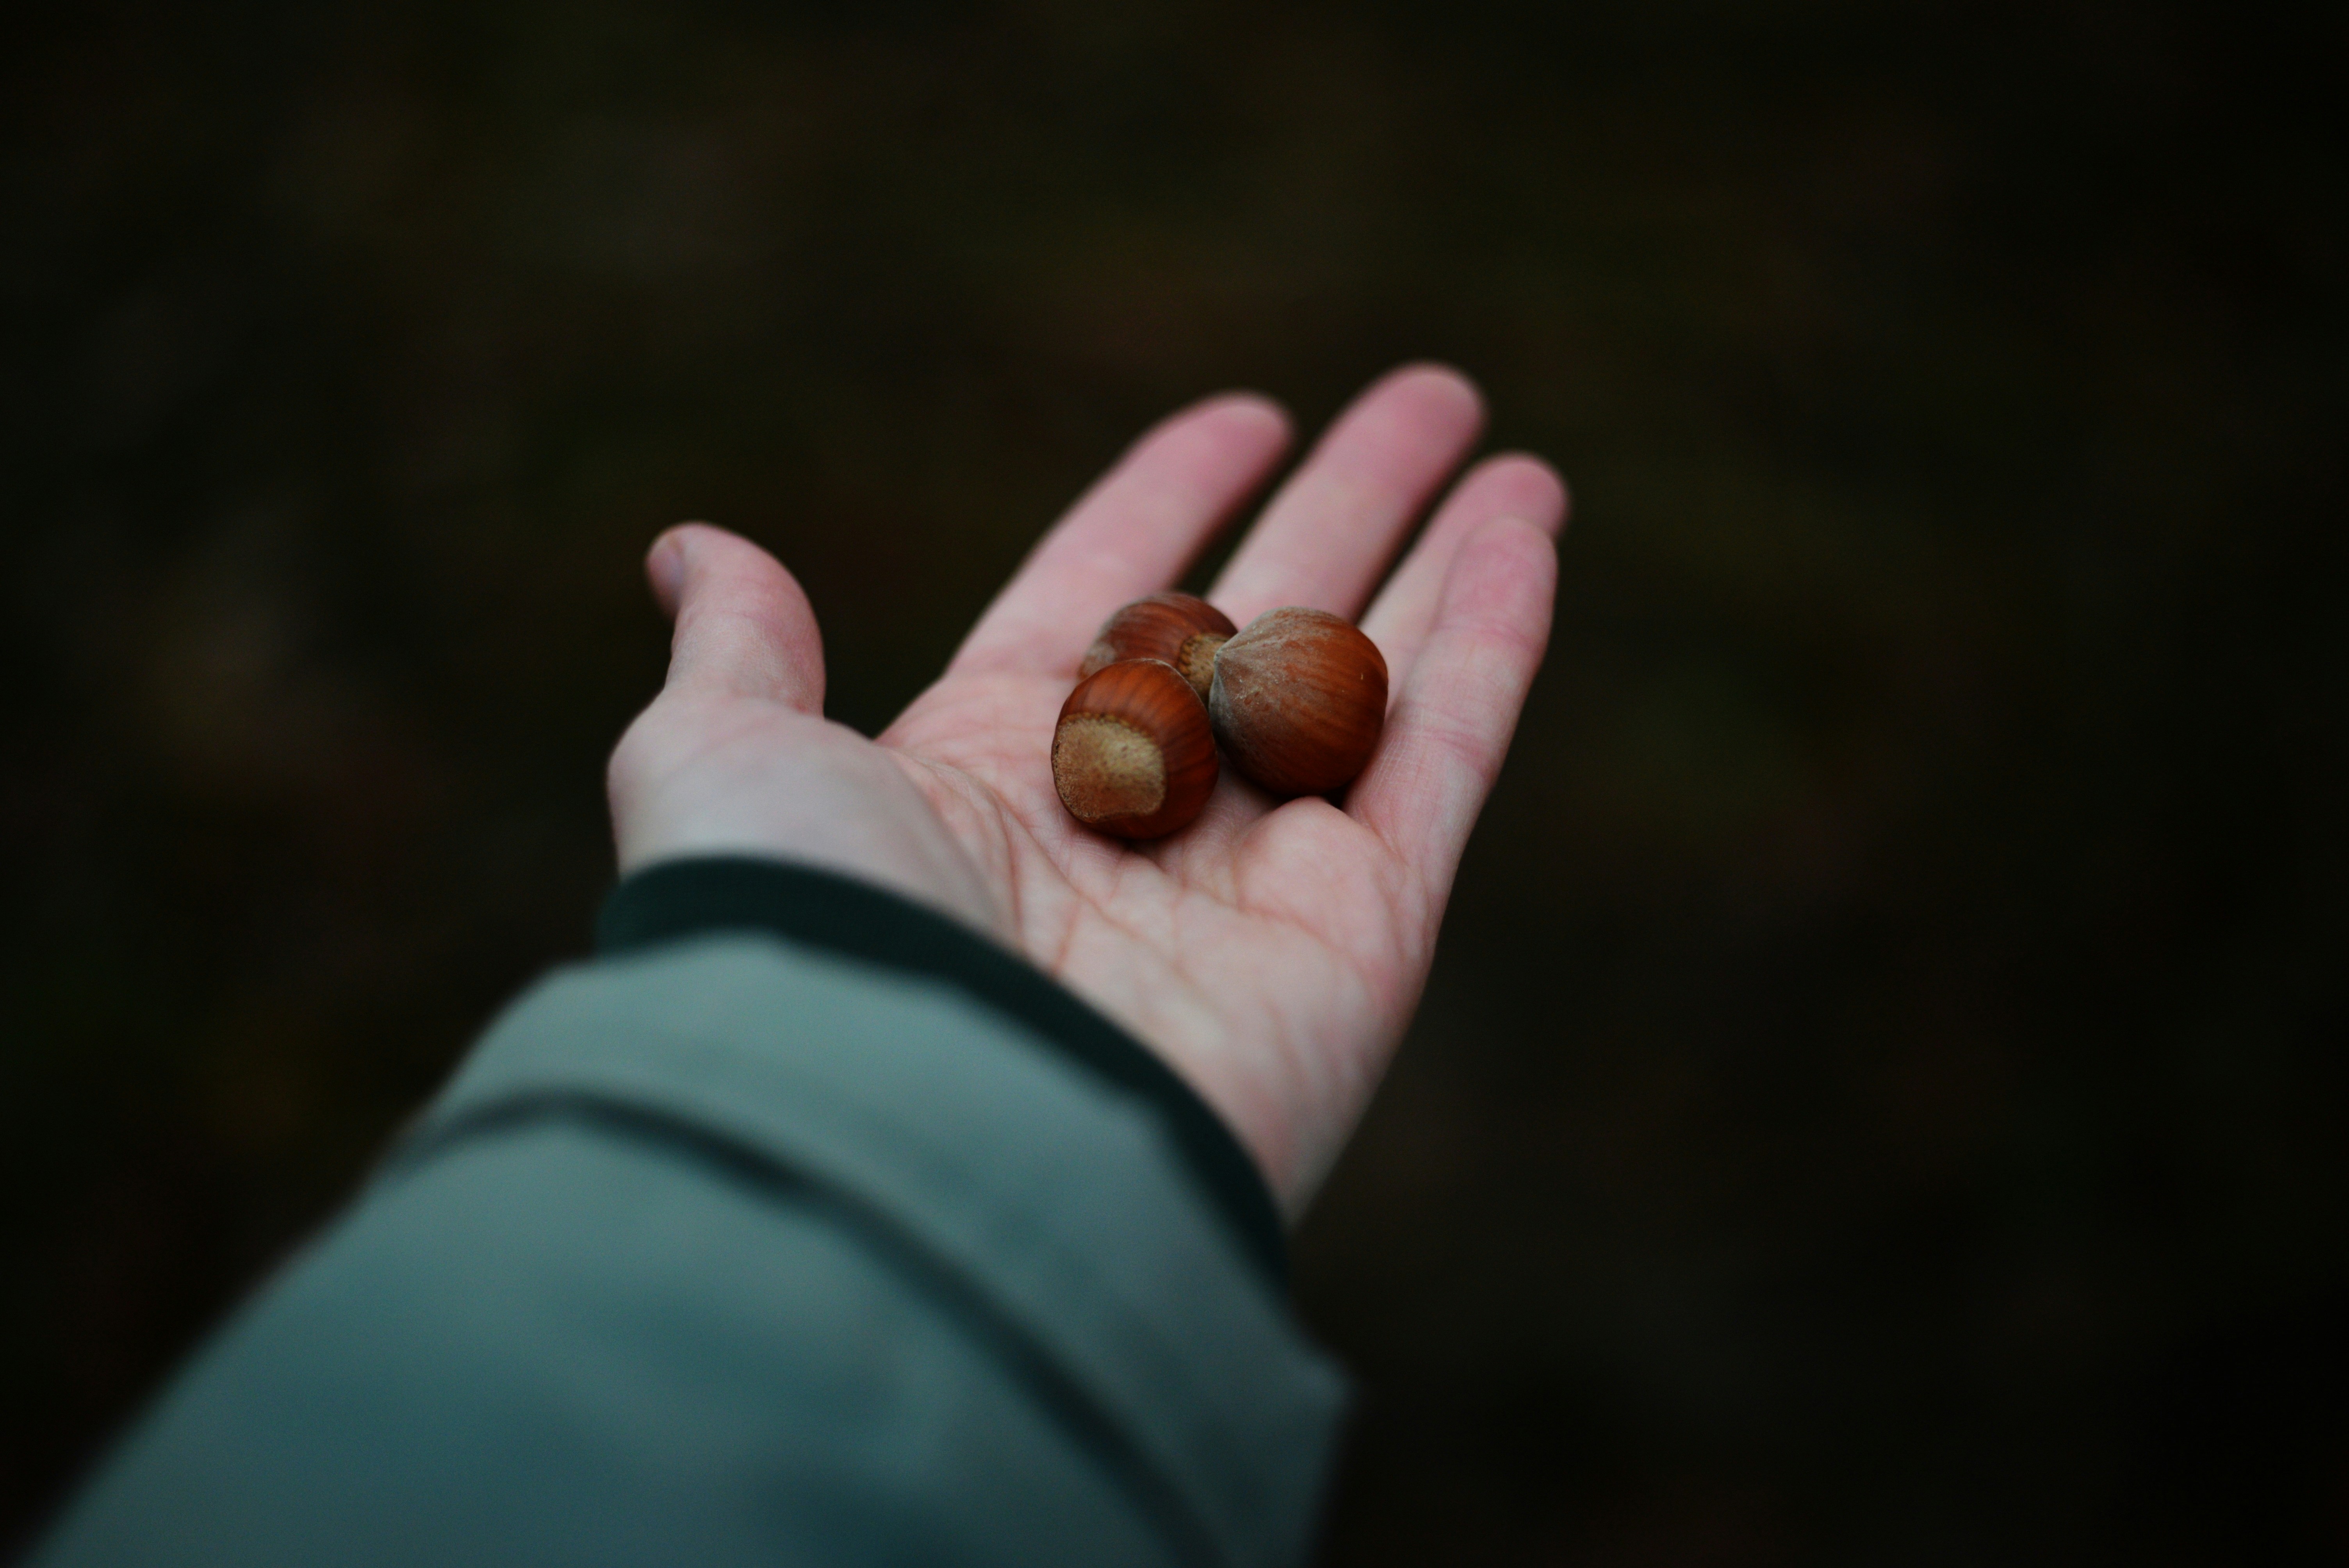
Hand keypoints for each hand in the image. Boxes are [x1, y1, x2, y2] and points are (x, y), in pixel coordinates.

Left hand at [607, 365, 1566, 1212]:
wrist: (909, 1127)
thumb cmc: (803, 938)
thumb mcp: (722, 759)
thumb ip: (740, 650)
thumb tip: (689, 548)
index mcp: (994, 760)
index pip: (1110, 587)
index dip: (1175, 496)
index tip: (1247, 417)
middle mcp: (1138, 812)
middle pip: (1268, 617)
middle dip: (1350, 508)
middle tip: (1432, 403)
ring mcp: (1258, 875)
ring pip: (1375, 683)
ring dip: (1454, 568)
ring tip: (1520, 466)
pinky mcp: (1360, 934)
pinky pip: (1440, 760)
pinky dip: (1493, 649)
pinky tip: (1527, 538)